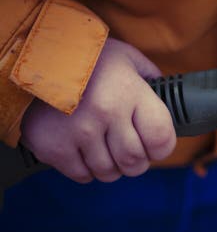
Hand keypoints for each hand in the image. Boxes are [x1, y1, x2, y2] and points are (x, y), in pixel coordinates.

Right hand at [20, 38, 175, 182]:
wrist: (34, 56)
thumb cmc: (88, 58)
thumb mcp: (127, 59)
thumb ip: (151, 79)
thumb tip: (167, 96)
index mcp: (130, 92)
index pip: (161, 139)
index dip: (162, 149)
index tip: (155, 145)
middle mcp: (107, 113)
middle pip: (135, 162)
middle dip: (137, 163)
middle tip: (129, 152)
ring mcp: (79, 131)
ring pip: (108, 172)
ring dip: (111, 166)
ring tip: (105, 149)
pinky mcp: (54, 146)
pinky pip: (82, 175)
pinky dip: (86, 169)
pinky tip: (83, 150)